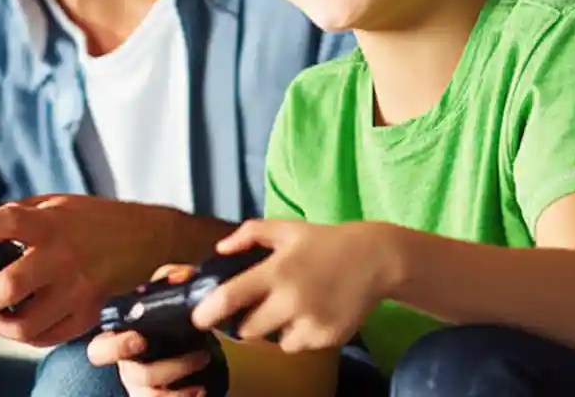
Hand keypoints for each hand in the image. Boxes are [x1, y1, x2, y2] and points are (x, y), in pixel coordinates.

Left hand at [0, 194, 179, 346]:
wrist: (147, 238)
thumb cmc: (94, 219)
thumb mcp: (53, 203)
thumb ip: (11, 213)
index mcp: (51, 223)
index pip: (9, 222)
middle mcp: (63, 256)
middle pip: (12, 285)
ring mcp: (77, 289)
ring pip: (27, 323)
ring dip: (0, 325)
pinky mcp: (88, 314)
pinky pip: (48, 337)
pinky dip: (27, 335)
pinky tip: (21, 321)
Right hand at [87, 264, 212, 396]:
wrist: (185, 351)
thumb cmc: (166, 323)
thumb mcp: (166, 297)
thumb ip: (170, 280)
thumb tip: (181, 276)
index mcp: (119, 342)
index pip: (99, 350)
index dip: (115, 347)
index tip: (139, 339)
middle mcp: (127, 367)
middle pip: (134, 375)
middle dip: (166, 367)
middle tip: (195, 354)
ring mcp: (141, 388)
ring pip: (154, 394)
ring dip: (185, 376)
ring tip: (204, 358)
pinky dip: (187, 396)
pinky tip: (200, 386)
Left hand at [190, 220, 400, 352]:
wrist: (376, 259)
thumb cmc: (325, 241)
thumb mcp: (285, 228)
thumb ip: (248, 234)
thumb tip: (220, 249)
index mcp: (276, 271)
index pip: (231, 297)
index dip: (208, 312)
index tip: (197, 319)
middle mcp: (292, 300)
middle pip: (248, 330)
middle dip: (243, 323)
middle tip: (252, 309)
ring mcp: (311, 322)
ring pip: (274, 341)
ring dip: (272, 330)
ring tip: (288, 307)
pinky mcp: (327, 338)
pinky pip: (298, 346)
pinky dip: (297, 335)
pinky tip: (309, 313)